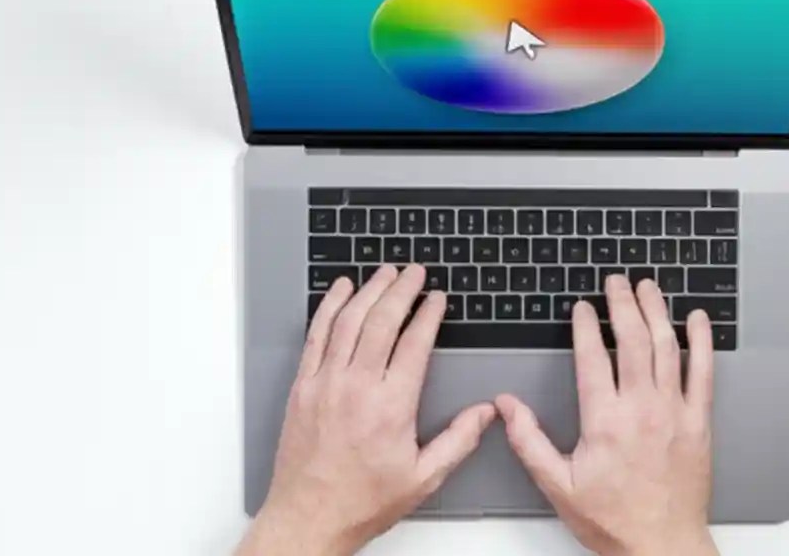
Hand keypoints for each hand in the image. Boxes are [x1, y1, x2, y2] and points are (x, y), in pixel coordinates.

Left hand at [238, 264, 495, 555]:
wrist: (309, 517)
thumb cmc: (362, 501)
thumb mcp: (423, 478)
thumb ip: (458, 440)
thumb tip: (485, 413)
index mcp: (391, 406)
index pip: (414, 343)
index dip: (429, 314)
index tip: (437, 299)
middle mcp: (356, 387)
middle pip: (382, 321)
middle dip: (402, 290)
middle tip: (415, 272)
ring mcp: (325, 383)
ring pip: (348, 321)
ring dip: (368, 291)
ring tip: (385, 273)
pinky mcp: (303, 386)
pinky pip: (316, 335)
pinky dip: (329, 307)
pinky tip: (339, 291)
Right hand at [496, 275, 717, 555]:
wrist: (662, 545)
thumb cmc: (613, 520)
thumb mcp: (558, 485)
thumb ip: (530, 441)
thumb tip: (506, 406)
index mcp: (605, 421)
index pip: (593, 357)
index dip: (586, 326)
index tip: (581, 308)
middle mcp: (642, 409)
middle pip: (633, 341)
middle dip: (622, 304)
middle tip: (616, 282)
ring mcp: (675, 412)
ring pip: (667, 348)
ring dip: (656, 312)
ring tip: (647, 288)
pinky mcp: (699, 422)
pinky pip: (704, 372)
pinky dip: (701, 342)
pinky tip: (696, 320)